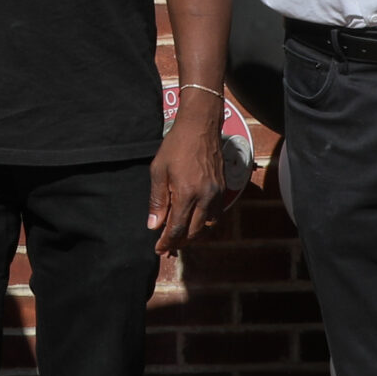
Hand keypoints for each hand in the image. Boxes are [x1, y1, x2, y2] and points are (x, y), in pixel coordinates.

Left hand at [148, 93, 226, 256]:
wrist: (200, 127)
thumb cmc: (176, 146)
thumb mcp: (158, 171)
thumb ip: (157, 200)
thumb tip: (154, 225)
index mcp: (187, 193)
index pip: (177, 228)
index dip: (167, 241)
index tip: (159, 249)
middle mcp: (205, 197)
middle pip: (193, 232)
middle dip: (179, 242)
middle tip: (167, 246)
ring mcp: (216, 194)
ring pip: (206, 226)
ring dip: (192, 235)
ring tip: (178, 237)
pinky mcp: (222, 189)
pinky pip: (215, 215)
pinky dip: (204, 223)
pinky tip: (193, 221)